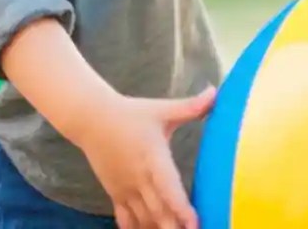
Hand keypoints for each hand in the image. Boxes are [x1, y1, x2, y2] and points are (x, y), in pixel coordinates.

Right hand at [70, 86, 215, 228]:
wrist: (91, 118)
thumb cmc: (130, 113)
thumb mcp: (161, 109)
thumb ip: (190, 106)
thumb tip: (216, 92)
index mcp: (153, 157)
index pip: (168, 186)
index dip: (181, 207)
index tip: (195, 223)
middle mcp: (139, 177)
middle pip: (158, 211)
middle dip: (174, 227)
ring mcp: (126, 188)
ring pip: (143, 219)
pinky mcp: (116, 193)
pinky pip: (126, 219)